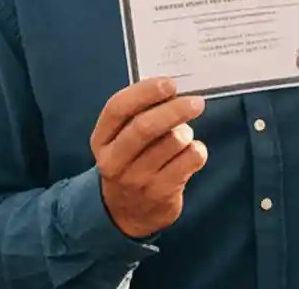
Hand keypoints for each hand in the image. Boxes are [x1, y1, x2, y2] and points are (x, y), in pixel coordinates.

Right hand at [91, 77, 207, 238]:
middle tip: (196, 102)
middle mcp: (114, 161)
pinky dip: (197, 150)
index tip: (170, 83)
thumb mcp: (120, 140)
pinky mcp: (161, 193)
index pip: (117, 108)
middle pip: (145, 127)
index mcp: (101, 140)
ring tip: (184, 136)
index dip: (145, 92)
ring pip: (173, 142)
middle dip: (174, 109)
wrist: (127, 214)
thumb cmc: (130, 162)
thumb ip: (138, 115)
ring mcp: (136, 180)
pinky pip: (190, 160)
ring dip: (187, 132)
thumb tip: (173, 90)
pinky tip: (190, 153)